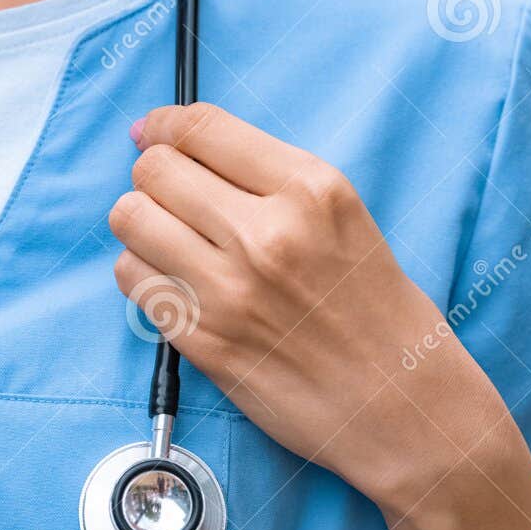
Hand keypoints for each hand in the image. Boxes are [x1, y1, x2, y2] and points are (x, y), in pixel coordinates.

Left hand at [108, 103, 501, 513]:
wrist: (400, 404)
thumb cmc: (377, 312)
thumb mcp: (345, 218)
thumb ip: (271, 183)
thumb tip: (183, 149)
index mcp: (310, 189)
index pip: (203, 129)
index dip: (164, 125)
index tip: (151, 132)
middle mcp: (266, 234)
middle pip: (154, 171)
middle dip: (149, 176)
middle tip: (164, 195)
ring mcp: (229, 290)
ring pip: (130, 222)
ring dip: (139, 227)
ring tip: (167, 242)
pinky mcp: (204, 340)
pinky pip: (134, 282)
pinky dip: (142, 276)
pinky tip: (172, 284)